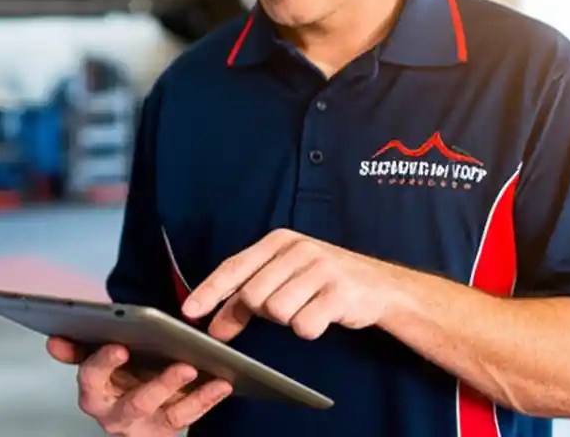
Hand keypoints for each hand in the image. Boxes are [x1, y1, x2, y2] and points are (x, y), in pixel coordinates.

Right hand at [47, 336, 232, 435]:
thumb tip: (54, 340)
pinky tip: (222, 382)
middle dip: (159, 385)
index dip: (104, 363)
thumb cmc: (116, 372)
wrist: (135, 403)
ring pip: (165, 412)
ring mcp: (141, 425)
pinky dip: (205, 399)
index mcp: (92, 391)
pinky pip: (186, 417)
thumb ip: (78, 349)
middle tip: (182, 364)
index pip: (91, 377)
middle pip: (135, 402)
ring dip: (187, 392)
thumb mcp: (96, 361)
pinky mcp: (164, 430)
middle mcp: (114, 413)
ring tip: (200, 369)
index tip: (120, 347)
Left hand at [181, 228, 400, 341]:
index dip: (209, 291)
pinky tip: (322, 317)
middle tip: (287, 306)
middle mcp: (298, 249)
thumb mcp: (284, 280)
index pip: (234, 267)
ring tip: (307, 307)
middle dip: (262, 311)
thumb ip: (246, 301)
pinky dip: (309, 328)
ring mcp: (320, 269)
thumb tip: (214, 327)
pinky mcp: (339, 293)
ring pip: (277, 311)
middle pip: (254, 295)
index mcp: (279, 241)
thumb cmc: (324, 282)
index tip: (189, 312)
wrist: (380, 287)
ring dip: (289, 319)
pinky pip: (304, 325)